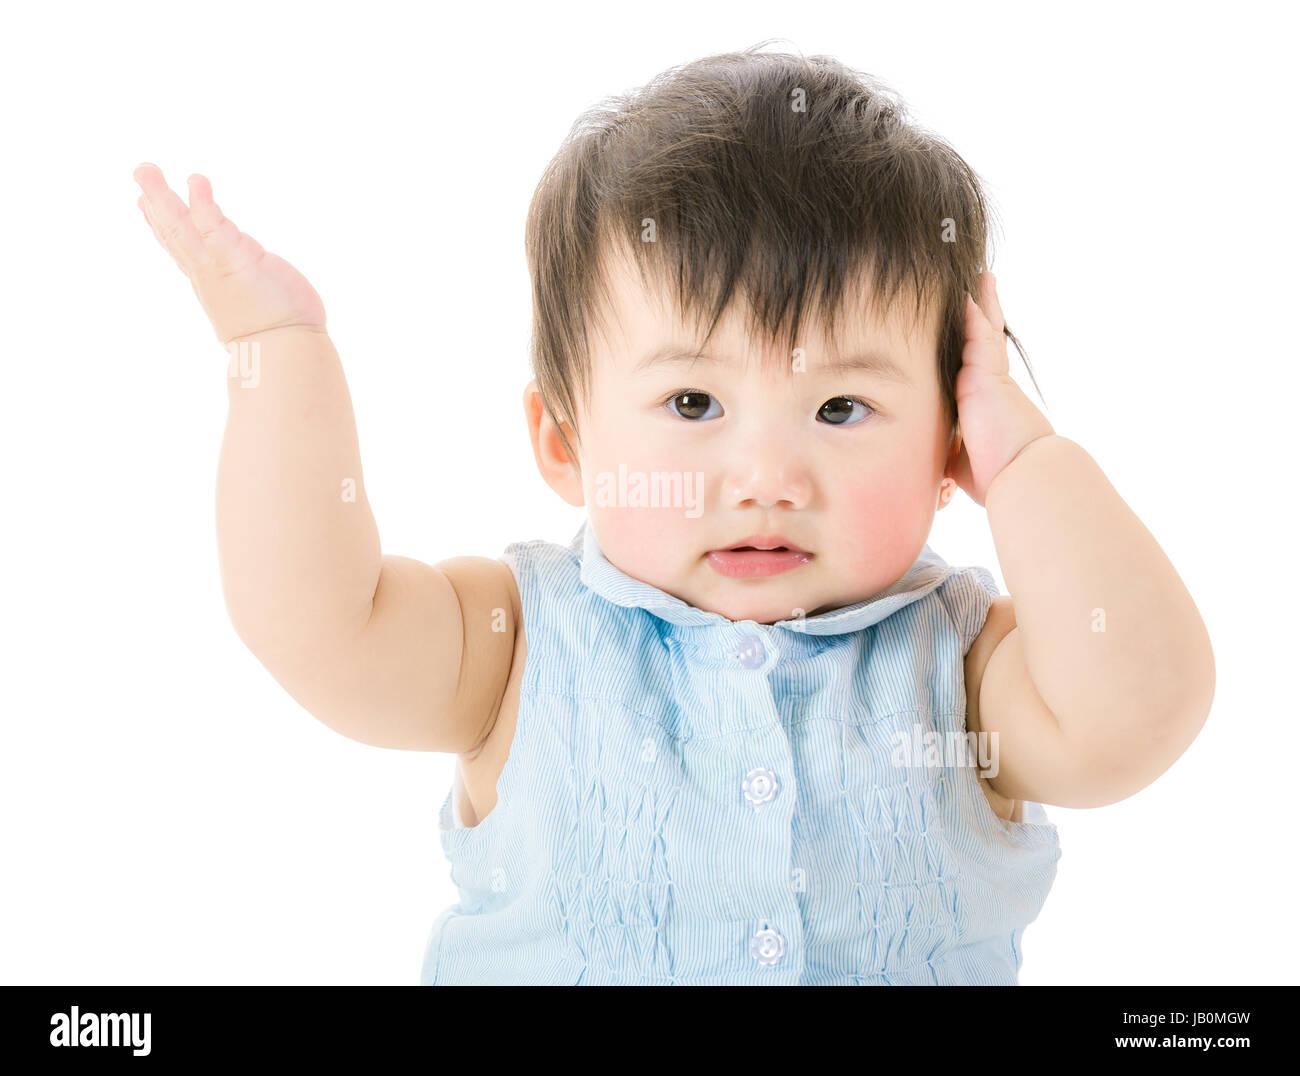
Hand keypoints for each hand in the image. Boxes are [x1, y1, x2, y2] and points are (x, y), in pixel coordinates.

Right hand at [133, 163, 326, 345]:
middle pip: (174, 233)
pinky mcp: (237, 261)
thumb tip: (251, 299)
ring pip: (183, 228)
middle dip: (155, 202)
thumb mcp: (253, 309)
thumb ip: (246, 293)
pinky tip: (196, 181)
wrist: (284, 352)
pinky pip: (214, 229)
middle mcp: (208, 272)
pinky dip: (203, 204)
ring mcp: (218, 266)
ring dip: (163, 198)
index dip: (160, 225)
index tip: (142, 203)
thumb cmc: (276, 333)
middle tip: (140, 170)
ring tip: (144, 168)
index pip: (181, 248)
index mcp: (211, 280)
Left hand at [948, 271, 1054, 506]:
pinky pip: (979, 335)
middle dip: (980, 314)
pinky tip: (969, 292)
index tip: (968, 324)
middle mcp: (990, 384)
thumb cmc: (997, 474)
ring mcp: (990, 377)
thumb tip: (938, 462)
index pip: (975, 364)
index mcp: (984, 401)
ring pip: (983, 331)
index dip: (972, 343)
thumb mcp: (962, 459)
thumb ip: (950, 449)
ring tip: (977, 278)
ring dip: (980, 304)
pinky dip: (975, 313)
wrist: (1021, 475)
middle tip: (977, 287)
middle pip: (983, 340)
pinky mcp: (987, 375)